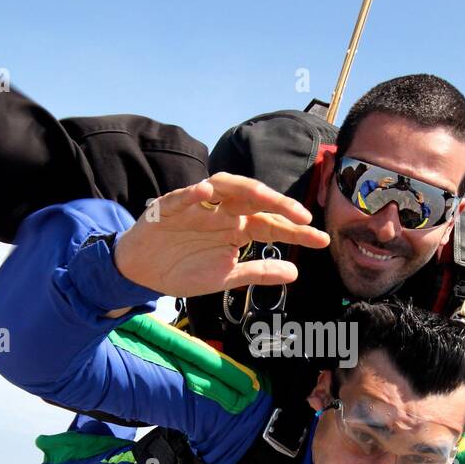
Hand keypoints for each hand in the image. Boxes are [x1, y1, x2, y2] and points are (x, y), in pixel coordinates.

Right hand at [111, 172, 328, 298]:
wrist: (142, 274)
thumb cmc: (184, 269)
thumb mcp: (226, 277)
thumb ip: (258, 273)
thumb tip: (295, 273)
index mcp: (236, 227)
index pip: (271, 225)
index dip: (296, 232)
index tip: (322, 240)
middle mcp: (220, 211)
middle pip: (253, 199)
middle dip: (278, 205)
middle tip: (302, 217)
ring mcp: (196, 207)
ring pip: (223, 186)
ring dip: (244, 189)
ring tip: (265, 196)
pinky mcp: (167, 209)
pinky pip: (181, 197)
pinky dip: (192, 194)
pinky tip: (206, 192)